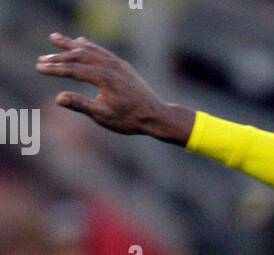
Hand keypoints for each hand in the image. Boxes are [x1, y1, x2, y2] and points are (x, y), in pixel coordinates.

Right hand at [36, 33, 193, 142]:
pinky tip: (81, 42)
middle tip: (42, 58)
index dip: (54, 69)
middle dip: (58, 56)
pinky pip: (101, 51)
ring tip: (55, 38)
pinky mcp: (122, 65)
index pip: (73, 70)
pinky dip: (89, 46)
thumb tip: (58, 98)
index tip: (39, 68)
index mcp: (103, 78)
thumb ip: (81, 105)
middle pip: (78, 56)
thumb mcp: (103, 116)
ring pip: (89, 49)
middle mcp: (109, 66)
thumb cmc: (130, 120)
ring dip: (71, 45)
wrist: (156, 116)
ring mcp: (117, 63)